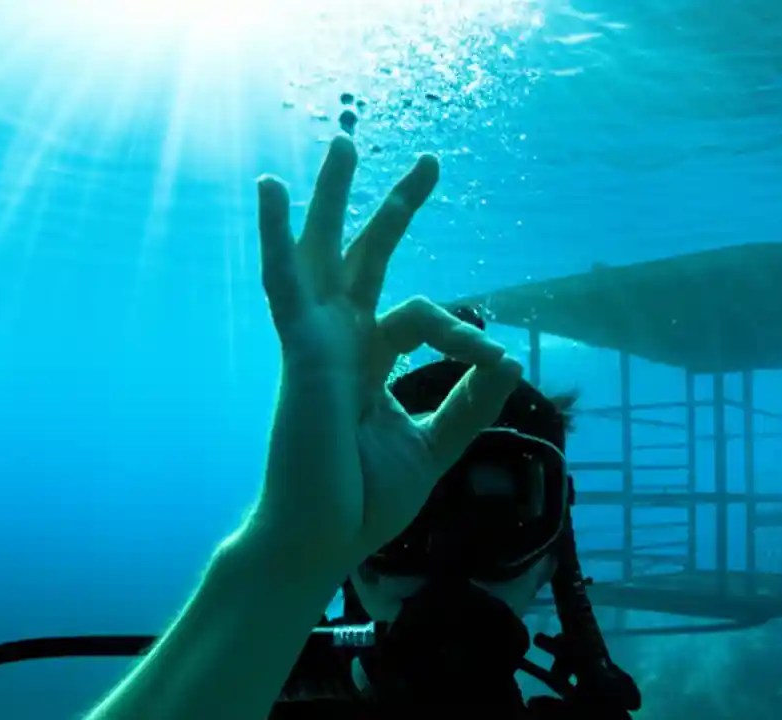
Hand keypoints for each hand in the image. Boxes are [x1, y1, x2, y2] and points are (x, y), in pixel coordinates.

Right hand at [251, 136, 521, 572]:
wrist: (320, 541)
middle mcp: (342, 344)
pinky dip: (274, 236)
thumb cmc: (362, 501)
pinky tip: (271, 189)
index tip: (498, 363)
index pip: (421, 316)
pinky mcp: (302, 352)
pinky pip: (285, 284)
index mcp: (370, 365)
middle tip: (431, 164)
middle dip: (397, 210)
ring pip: (324, 254)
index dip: (467, 335)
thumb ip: (467, 404)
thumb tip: (510, 356)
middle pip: (368, 259)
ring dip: (334, 200)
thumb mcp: (434, 446)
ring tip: (345, 142)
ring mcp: (317, 343)